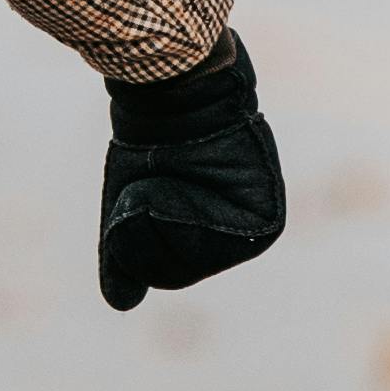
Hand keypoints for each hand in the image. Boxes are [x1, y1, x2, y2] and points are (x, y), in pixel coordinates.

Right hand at [101, 39, 284, 311]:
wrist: (174, 88)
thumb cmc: (151, 142)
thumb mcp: (127, 204)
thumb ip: (125, 254)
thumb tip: (123, 302)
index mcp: (214, 241)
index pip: (165, 269)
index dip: (135, 236)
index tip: (139, 190)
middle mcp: (243, 240)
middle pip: (177, 271)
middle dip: (146, 228)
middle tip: (151, 181)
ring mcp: (259, 230)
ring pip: (189, 260)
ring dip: (159, 215)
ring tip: (167, 172)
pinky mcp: (267, 218)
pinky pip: (208, 240)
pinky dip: (180, 210)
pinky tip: (183, 176)